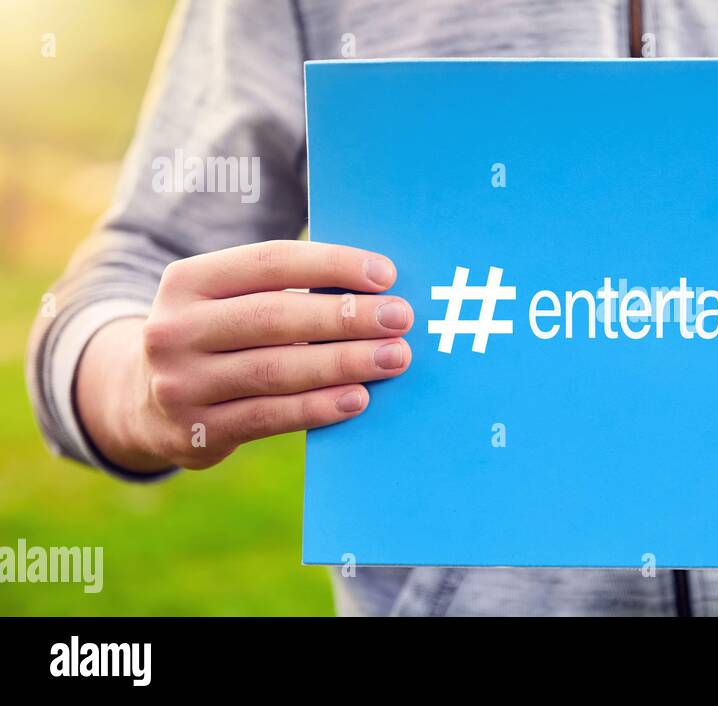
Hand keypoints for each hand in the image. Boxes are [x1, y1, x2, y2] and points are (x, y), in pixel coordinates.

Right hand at [77, 240, 412, 470]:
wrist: (143, 402)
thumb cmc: (220, 337)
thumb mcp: (229, 302)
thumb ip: (285, 290)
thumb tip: (375, 287)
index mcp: (187, 281)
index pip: (269, 262)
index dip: (331, 265)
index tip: (386, 274)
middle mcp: (173, 329)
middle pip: (274, 317)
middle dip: (345, 317)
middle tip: (400, 319)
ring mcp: (179, 383)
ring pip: (275, 370)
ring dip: (343, 362)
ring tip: (394, 358)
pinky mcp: (195, 431)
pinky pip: (268, 416)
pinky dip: (318, 407)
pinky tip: (358, 398)